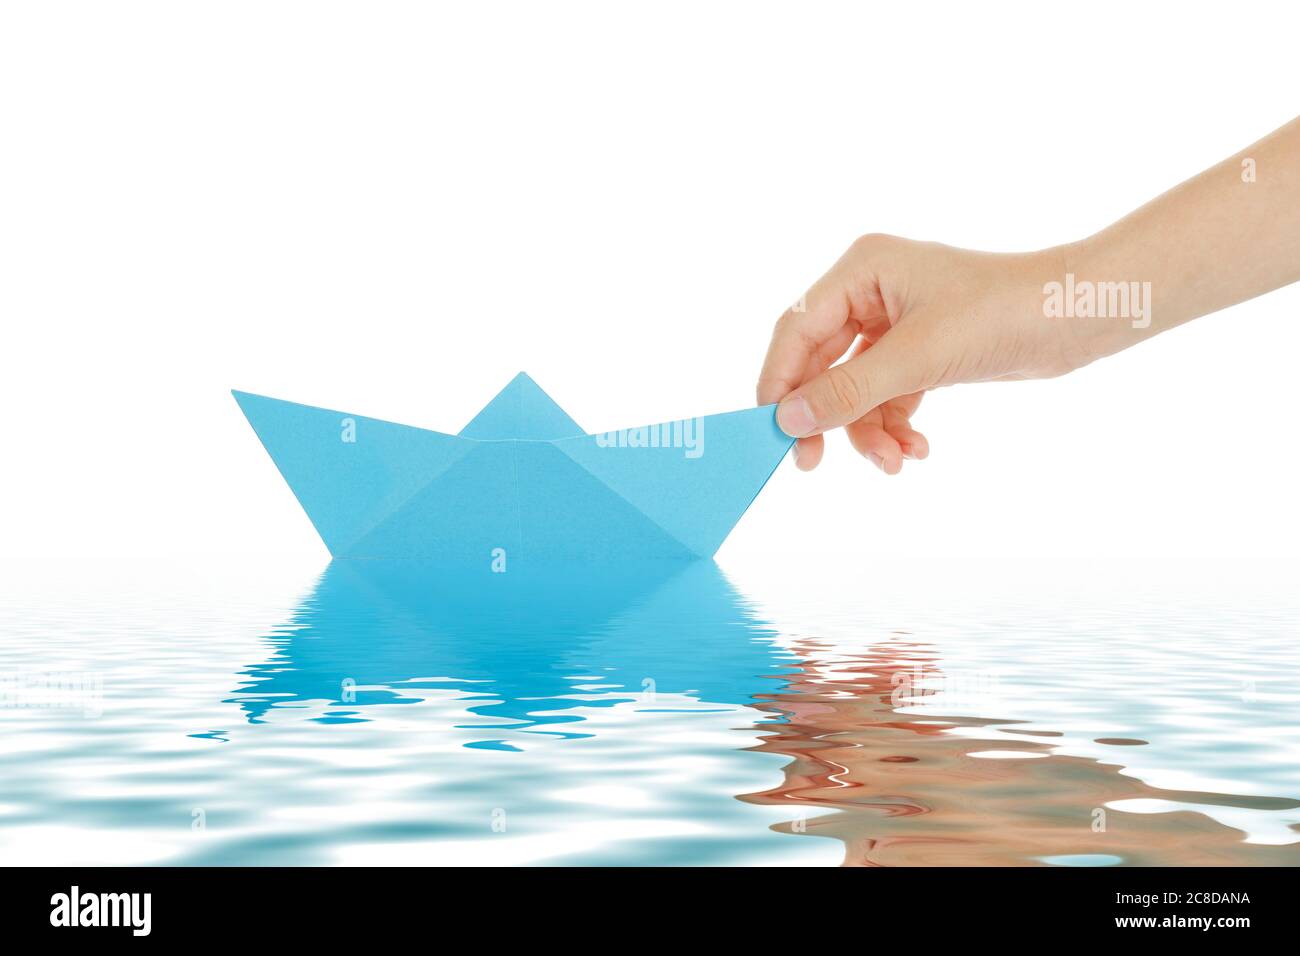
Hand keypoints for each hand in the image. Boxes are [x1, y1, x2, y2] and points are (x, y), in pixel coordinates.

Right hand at [758, 234, 1072, 472]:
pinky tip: (916, 448)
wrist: (1080, 316)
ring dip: (868, 430)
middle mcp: (871, 291)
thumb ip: (848, 390)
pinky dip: (895, 426)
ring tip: (894, 462)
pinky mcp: (921, 351)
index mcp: (862, 269)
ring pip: (855, 388)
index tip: (773, 433)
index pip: (797, 329)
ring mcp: (896, 323)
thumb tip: (788, 420)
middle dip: (827, 416)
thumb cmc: (1004, 313)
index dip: (780, 382)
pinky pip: (887, 396)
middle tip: (812, 463)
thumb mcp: (918, 357)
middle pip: (821, 363)